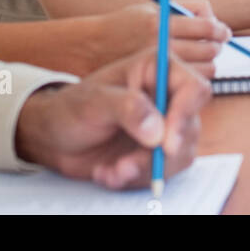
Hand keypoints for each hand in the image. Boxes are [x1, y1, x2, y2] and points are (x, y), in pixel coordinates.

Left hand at [14, 51, 210, 189]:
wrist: (54, 139)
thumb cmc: (71, 109)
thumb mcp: (94, 102)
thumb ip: (127, 108)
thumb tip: (158, 131)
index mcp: (157, 70)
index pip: (194, 87)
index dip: (185, 115)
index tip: (166, 145)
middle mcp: (166, 97)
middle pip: (190, 127)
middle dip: (159, 155)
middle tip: (127, 166)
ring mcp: (163, 127)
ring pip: (179, 155)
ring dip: (145, 171)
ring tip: (112, 171)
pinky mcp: (155, 153)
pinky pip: (161, 173)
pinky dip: (135, 180)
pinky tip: (109, 173)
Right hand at [87, 1, 227, 79]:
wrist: (88, 51)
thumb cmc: (120, 27)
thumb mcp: (148, 8)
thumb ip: (179, 11)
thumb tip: (210, 16)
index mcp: (160, 24)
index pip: (205, 26)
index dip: (218, 29)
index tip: (222, 31)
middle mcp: (159, 47)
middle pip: (208, 49)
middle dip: (215, 46)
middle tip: (216, 43)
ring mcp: (157, 70)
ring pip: (203, 70)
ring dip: (208, 64)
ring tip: (203, 59)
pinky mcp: (154, 88)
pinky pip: (189, 86)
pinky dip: (193, 80)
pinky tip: (187, 73)